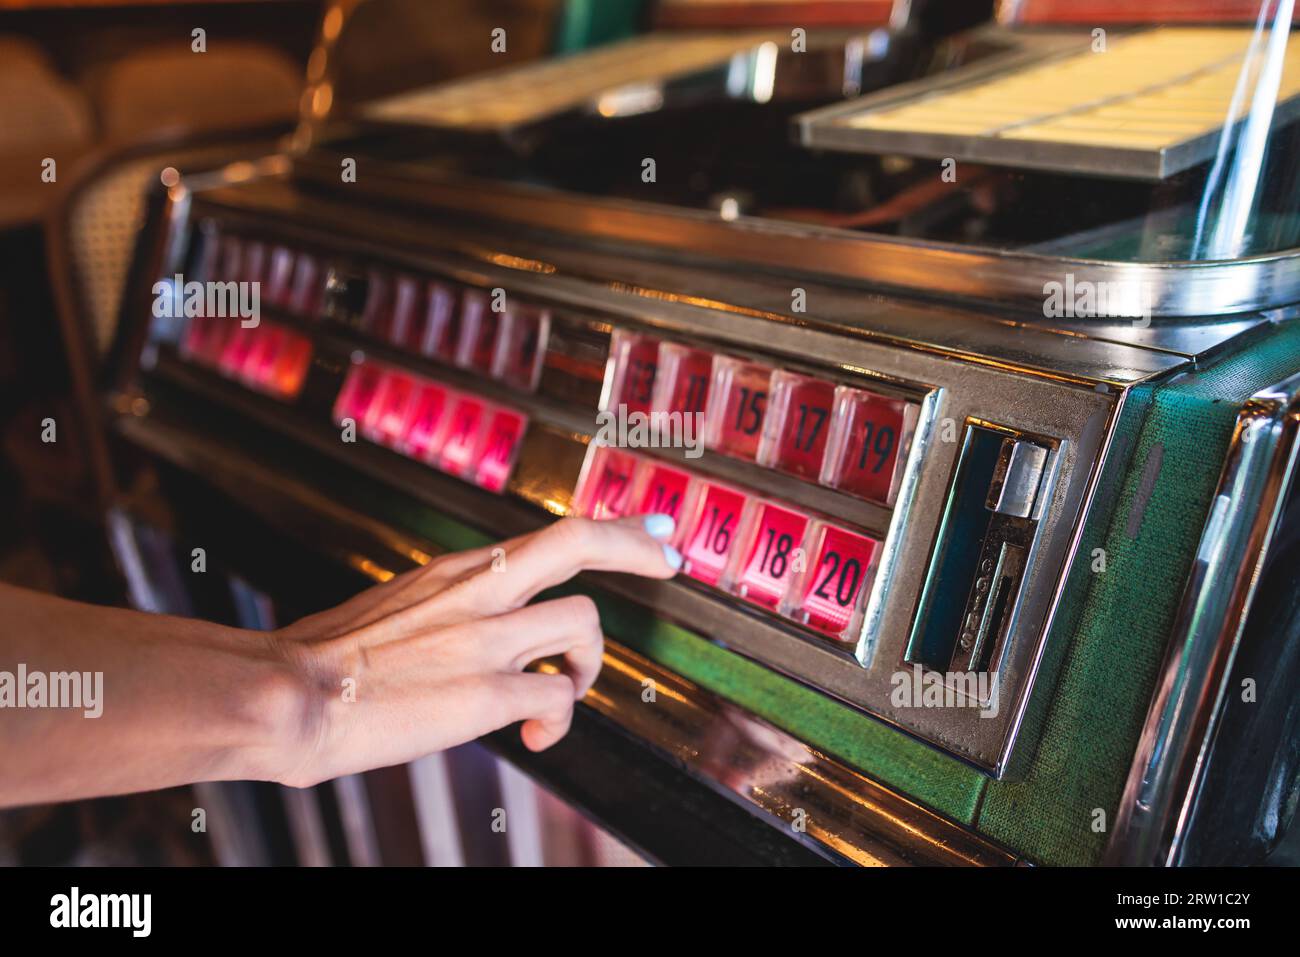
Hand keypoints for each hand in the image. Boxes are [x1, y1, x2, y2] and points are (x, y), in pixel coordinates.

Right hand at [266, 514, 680, 787]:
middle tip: (668, 559)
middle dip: (637, 546)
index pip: (551, 532)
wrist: (284, 694)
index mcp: (457, 572)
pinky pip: (557, 696)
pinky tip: (536, 735)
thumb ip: (449, 607)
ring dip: (589, 663)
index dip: (614, 528)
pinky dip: (559, 719)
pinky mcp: (483, 692)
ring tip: (563, 692)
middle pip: (579, 541)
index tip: (651, 530)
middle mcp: (477, 592)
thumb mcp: (397, 607)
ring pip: (582, 624)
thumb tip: (481, 627)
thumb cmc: (326, 660)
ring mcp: (483, 638)